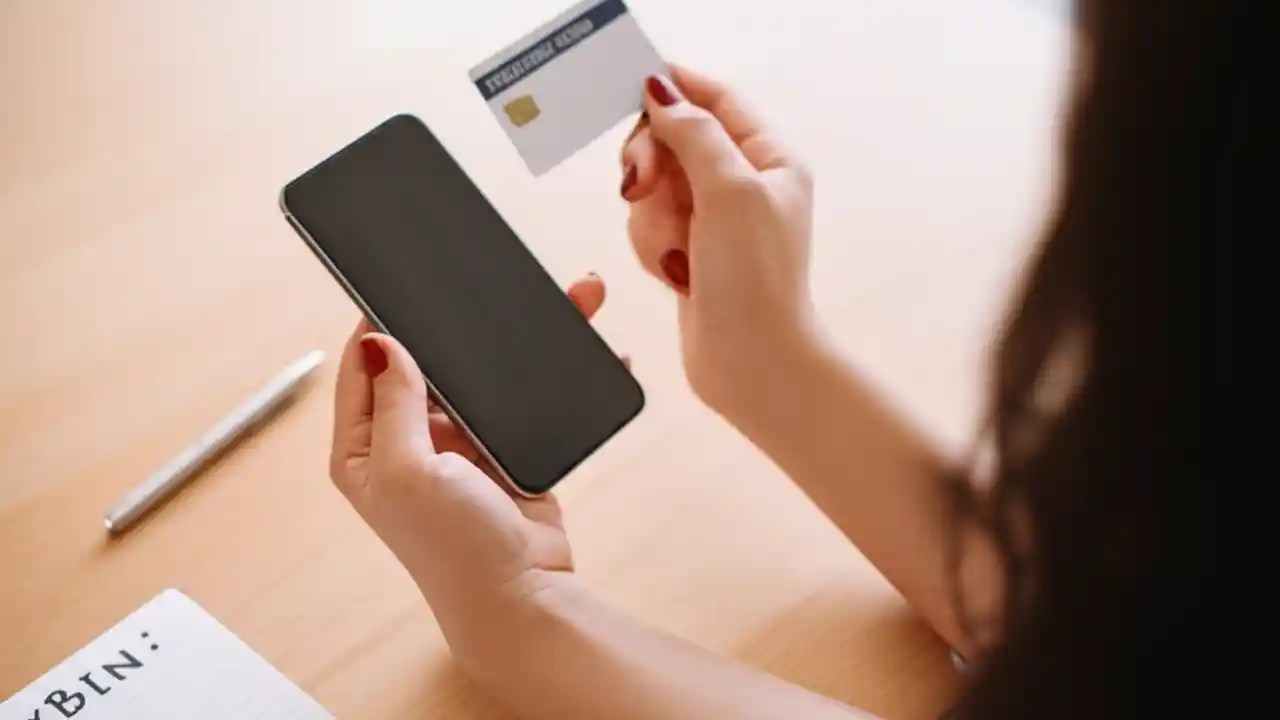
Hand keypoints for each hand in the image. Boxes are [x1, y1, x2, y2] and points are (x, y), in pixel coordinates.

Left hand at [328, 275, 608, 652]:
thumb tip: (381, 342)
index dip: (378, 322)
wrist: (522, 596)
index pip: (361, 367)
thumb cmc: (453, 548)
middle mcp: (403, 444)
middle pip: (424, 366)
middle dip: (453, 327)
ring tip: (554, 306)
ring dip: (505, 347)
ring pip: (475, 379)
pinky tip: (572, 349)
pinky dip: (539, 378)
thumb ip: (394, 404)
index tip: (400, 281)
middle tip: (479, 284)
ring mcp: (453, 449)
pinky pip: (515, 402)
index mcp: (361, 449)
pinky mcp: (499, 453)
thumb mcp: (406, 470)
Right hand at [619, 67, 816, 412]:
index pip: (718, 99)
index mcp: (771, 159)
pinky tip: (673, 272)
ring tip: (675, 251)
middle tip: (641, 185)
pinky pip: (650, 224)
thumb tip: (662, 90)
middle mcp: (745, 184)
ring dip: (651, 217)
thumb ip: (693, 133)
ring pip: (653, 185)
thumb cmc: (756, 283)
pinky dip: (651, 244)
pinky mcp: (691, 251)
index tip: (631, 83)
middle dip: (652, 165)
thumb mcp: (729, 192)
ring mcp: (716, 219)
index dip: (675, 87)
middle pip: (674, 140)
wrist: (753, 365)